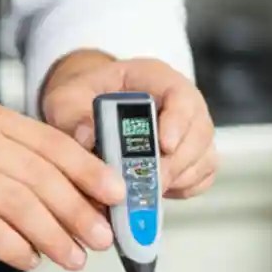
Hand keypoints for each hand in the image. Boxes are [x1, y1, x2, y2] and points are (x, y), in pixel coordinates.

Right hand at [0, 103, 125, 271]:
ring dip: (54, 236)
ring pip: (21, 205)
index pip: (53, 144)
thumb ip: (26, 172)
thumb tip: (86, 201)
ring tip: (72, 257)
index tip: (116, 195)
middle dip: (79, 212)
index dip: (90, 171)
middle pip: (41, 177)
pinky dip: (17, 249)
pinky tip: (29, 259)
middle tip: (100, 237)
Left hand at [40, 50, 217, 197]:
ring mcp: (190, 130)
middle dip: (175, 161)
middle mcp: (181, 103)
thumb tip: (86, 137)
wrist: (86, 112)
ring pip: (204, 156)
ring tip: (145, 192)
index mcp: (155, 78)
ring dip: (178, 178)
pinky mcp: (190, 157)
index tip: (163, 146)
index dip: (178, 122)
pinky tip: (154, 193)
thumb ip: (72, 115)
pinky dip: (183, 188)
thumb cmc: (81, 100)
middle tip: (149, 182)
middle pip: (199, 131)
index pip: (181, 95)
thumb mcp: (67, 100)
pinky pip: (201, 176)